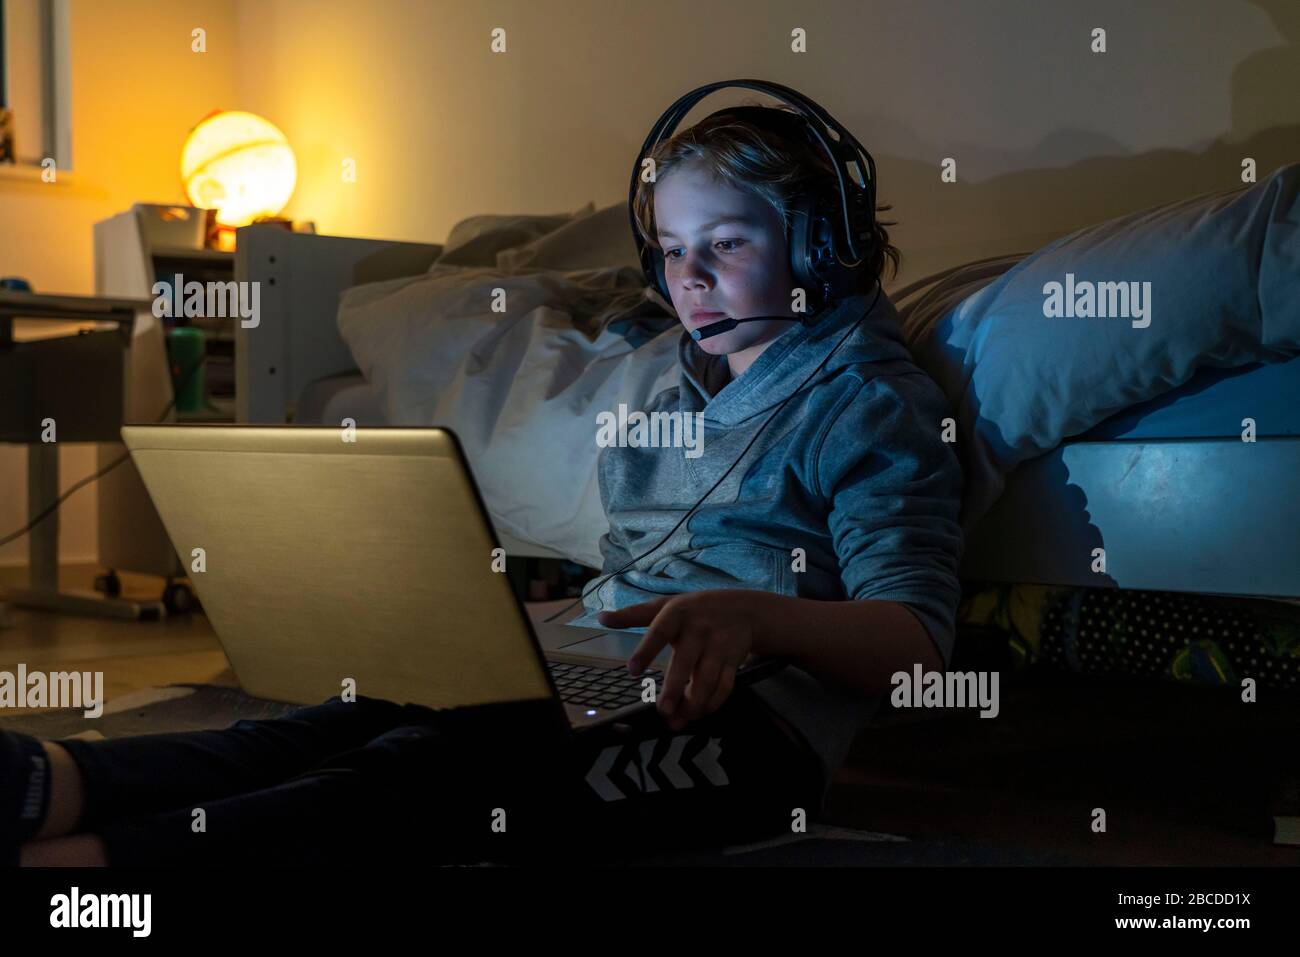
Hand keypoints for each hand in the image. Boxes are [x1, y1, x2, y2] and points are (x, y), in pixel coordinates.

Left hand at [597, 589, 759, 731]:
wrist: (743, 608)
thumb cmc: (695, 609)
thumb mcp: (665, 605)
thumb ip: (634, 615)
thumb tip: (602, 618)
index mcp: (677, 614)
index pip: (659, 631)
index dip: (646, 650)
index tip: (632, 670)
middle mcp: (699, 629)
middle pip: (686, 661)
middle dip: (675, 688)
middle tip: (663, 710)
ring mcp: (719, 645)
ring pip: (708, 678)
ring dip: (695, 702)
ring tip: (679, 719)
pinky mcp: (733, 660)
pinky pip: (726, 685)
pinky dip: (713, 702)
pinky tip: (699, 713)